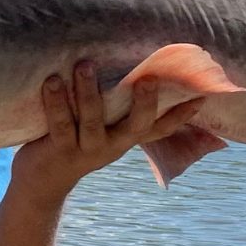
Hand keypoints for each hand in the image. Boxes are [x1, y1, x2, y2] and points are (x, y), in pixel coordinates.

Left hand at [10, 61, 204, 203]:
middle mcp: (113, 145)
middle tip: (148, 77)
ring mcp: (88, 149)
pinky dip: (56, 101)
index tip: (202, 96)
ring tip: (85, 64)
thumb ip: (114, 105)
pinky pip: (60, 124)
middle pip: (136, 125)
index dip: (182, 115)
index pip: (160, 128)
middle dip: (144, 102)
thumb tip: (124, 62)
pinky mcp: (61, 151)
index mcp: (126, 138)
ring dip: (89, 92)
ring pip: (92, 121)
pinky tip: (52, 81)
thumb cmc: (73, 140)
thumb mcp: (100, 127)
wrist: (42, 183)